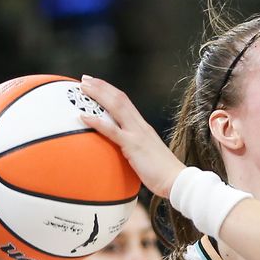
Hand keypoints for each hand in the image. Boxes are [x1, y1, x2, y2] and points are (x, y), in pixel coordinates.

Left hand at [76, 75, 182, 196]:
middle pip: (120, 99)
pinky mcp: (133, 145)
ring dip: (98, 95)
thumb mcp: (145, 153)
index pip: (125, 102)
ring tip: (83, 88)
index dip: (111, 91)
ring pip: (116, 108)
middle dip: (102, 87)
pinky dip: (97, 122)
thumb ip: (134, 146)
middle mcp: (140, 126)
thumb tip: (121, 148)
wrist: (176, 180)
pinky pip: (113, 131)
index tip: (97, 84)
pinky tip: (84, 117)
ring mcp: (137, 134)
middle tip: (85, 79)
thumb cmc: (162, 171)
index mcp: (142, 127)